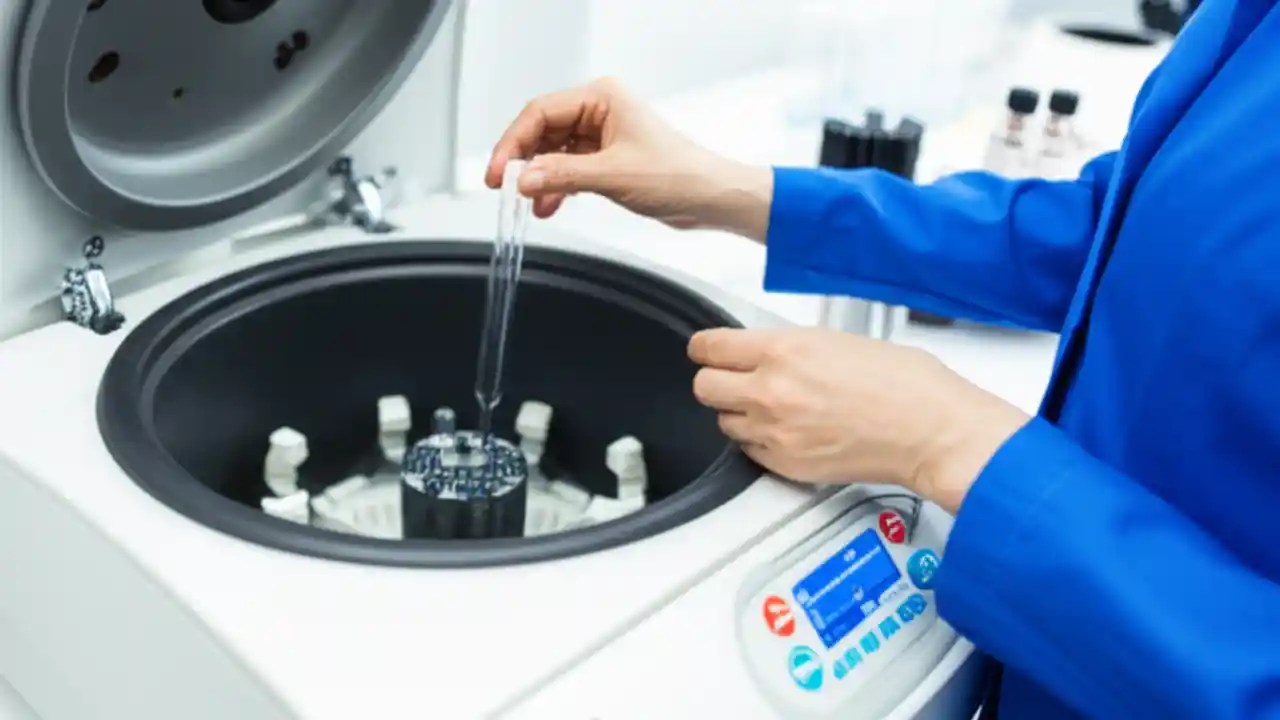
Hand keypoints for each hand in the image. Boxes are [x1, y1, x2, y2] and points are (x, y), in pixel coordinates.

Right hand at [486, 78, 772, 239]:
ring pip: (552, 152)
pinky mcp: (606, 160)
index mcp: (602, 97)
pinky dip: (555, 187)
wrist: (710, 198)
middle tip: (504, 187)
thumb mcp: (613, 176)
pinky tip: (548, 206)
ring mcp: (602, 136)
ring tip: (529, 202)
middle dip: (523, 160)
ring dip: (539, 177)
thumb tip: (524, 178)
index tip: (498, 172)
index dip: (513, 142)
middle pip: (541, 130)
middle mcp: (600, 111)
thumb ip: (563, 176)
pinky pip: (567, 169)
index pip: (540, 112)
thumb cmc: (679, 174)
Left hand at [687, 327, 1029, 512]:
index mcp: (783, 351)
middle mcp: (771, 392)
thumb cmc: (904, 384)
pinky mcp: (786, 465)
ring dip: (740, 413)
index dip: (706, 348)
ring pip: (724, 422)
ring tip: (773, 407)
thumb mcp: (837, 340)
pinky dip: (761, 440)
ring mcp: (775, 432)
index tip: (707, 350)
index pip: (709, 348)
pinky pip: (750, 450)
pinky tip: (790, 430)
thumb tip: (764, 353)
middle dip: (718, 380)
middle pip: (704, 387)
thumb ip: (790, 347)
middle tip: (735, 379)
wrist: (931, 431)